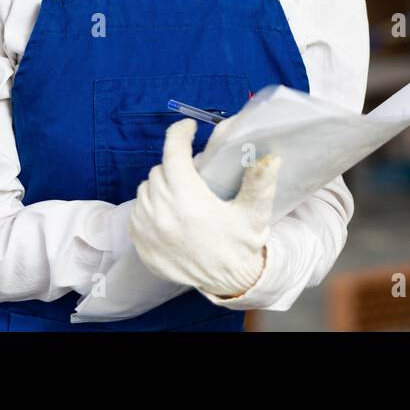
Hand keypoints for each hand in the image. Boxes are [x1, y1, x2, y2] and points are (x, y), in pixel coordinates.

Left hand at [129, 119, 279, 298]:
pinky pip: (138, 210)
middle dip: (176, 164)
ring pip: (146, 189)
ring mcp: (147, 229)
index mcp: (189, 200)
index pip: (174, 154)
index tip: (190, 127)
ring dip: (161, 184)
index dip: (180, 134)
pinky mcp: (140, 242)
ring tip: (181, 191)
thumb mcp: (254, 213)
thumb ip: (260, 183)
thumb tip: (271, 158)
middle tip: (193, 171)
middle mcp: (162, 213)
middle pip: (160, 170)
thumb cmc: (240, 243)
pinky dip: (150, 205)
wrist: (227, 281)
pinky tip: (168, 211)